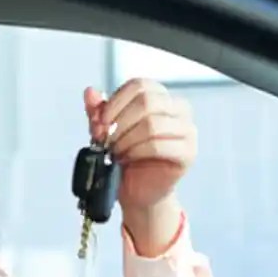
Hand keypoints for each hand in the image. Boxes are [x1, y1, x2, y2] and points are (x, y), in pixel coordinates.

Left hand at [83, 79, 195, 210]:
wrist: (138, 191)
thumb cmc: (126, 158)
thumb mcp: (106, 131)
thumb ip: (99, 111)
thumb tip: (89, 92)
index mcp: (160, 96)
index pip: (139, 86)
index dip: (115, 102)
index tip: (100, 122)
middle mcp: (178, 109)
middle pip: (147, 102)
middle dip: (120, 122)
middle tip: (106, 140)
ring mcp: (187, 130)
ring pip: (153, 124)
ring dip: (127, 139)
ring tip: (116, 151)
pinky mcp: (188, 153)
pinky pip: (159, 146)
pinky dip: (137, 152)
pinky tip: (127, 158)